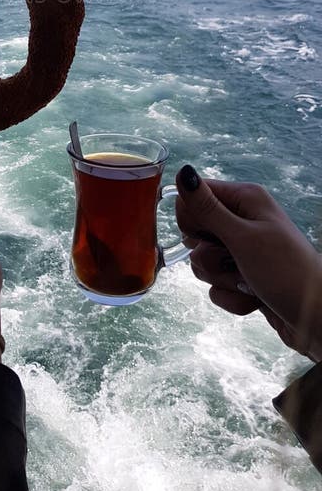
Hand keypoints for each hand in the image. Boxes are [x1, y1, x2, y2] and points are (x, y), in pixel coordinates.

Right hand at [175, 166, 321, 361]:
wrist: (317, 319)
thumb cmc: (286, 271)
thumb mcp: (242, 237)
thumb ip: (207, 208)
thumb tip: (183, 171)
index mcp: (245, 200)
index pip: (195, 196)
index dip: (192, 219)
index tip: (205, 236)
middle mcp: (243, 221)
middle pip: (196, 234)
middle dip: (209, 255)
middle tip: (233, 259)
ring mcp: (244, 252)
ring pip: (204, 264)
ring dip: (223, 279)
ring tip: (248, 282)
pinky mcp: (244, 278)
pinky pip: (218, 287)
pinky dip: (233, 296)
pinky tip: (255, 299)